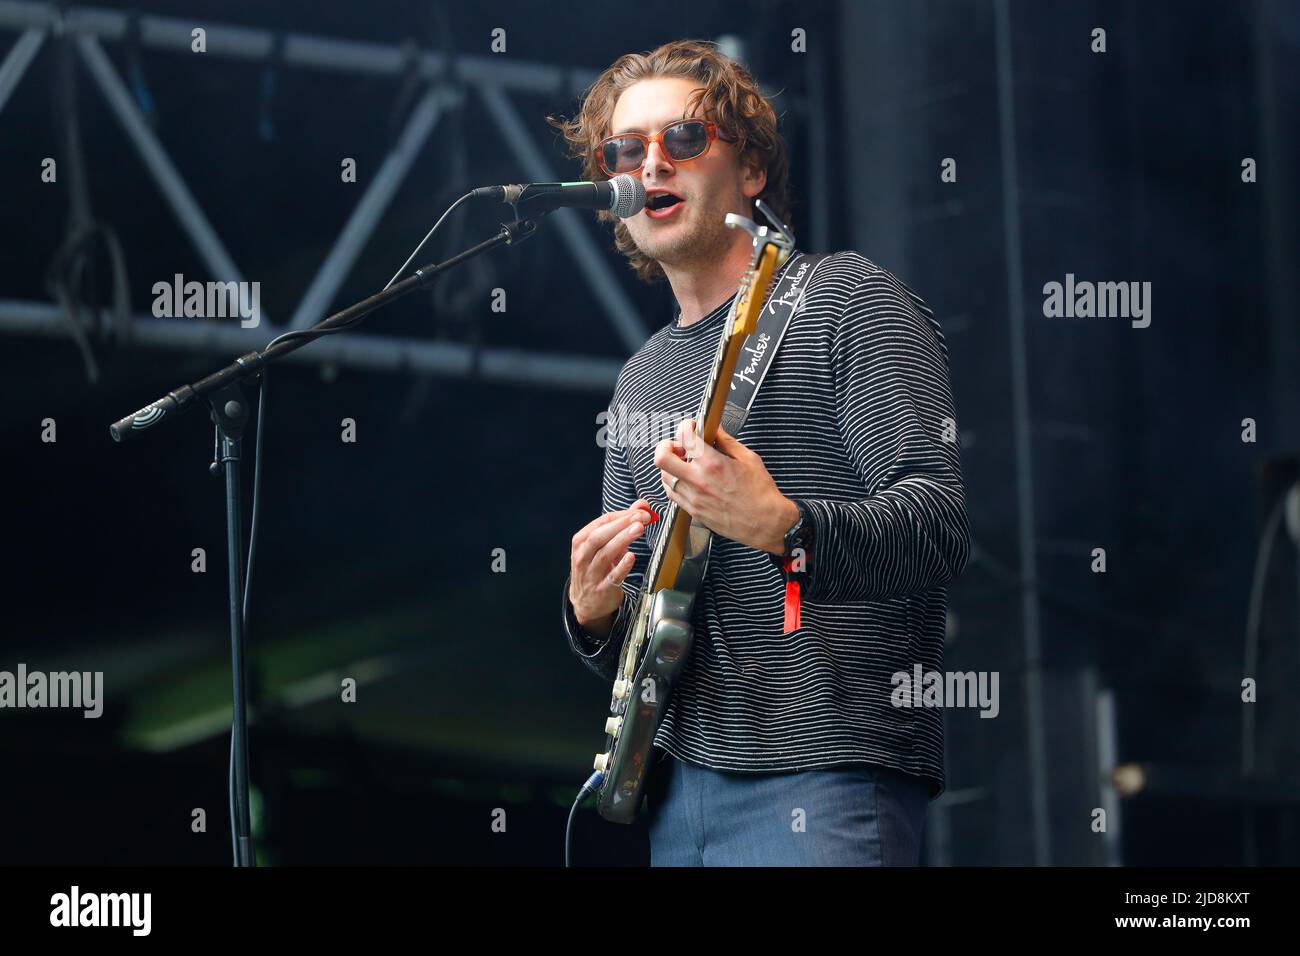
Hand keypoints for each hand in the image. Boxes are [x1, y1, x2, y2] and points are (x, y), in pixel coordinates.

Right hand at [569, 499, 657, 631]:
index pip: (601, 523)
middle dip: (621, 524)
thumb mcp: (604, 545)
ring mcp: (591, 573)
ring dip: (622, 540)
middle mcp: (583, 556)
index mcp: (581, 542)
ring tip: (638, 529)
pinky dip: (622, 566)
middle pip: (599, 536)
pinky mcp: (602, 589)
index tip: (640, 511)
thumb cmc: (596, 568)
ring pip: (605, 554)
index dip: (621, 515)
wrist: (586, 602)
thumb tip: (641, 506)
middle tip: (641, 518)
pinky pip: (612, 577)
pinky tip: (631, 557)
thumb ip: (622, 525)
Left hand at [654, 418, 798, 553]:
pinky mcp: (693, 511)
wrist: (765, 522)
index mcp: (713, 464)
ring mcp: (693, 498)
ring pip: (664, 476)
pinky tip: (687, 479)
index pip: (685, 436)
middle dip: (666, 446)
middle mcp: (698, 481)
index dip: (686, 426)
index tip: (691, 427)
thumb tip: (714, 429)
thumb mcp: (748, 458)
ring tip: (685, 464)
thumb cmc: (761, 493)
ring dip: (670, 466)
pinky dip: (674, 482)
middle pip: (661, 458)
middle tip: (678, 445)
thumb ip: (726, 441)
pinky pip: (671, 493)